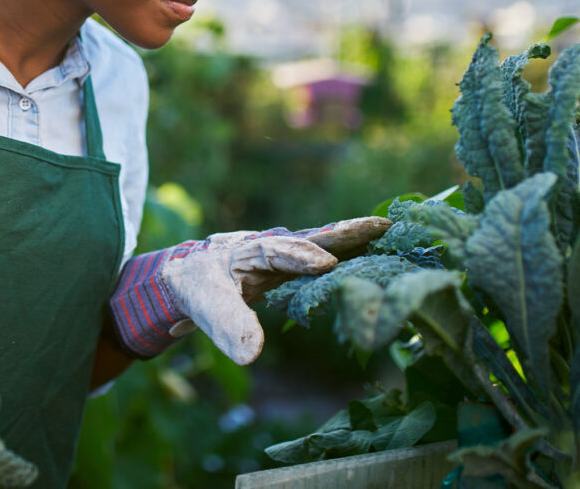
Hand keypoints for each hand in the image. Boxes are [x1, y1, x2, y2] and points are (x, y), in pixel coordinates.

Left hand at [107, 216, 390, 364]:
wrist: (190, 273)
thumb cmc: (197, 287)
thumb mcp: (207, 306)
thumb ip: (228, 325)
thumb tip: (252, 354)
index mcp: (248, 251)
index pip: (277, 252)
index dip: (300, 257)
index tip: (326, 263)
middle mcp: (272, 245)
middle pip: (311, 236)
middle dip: (344, 232)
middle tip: (382, 226)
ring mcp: (285, 251)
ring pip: (323, 242)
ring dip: (353, 239)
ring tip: (388, 234)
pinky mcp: (294, 263)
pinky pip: (325, 254)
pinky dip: (349, 252)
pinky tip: (373, 256)